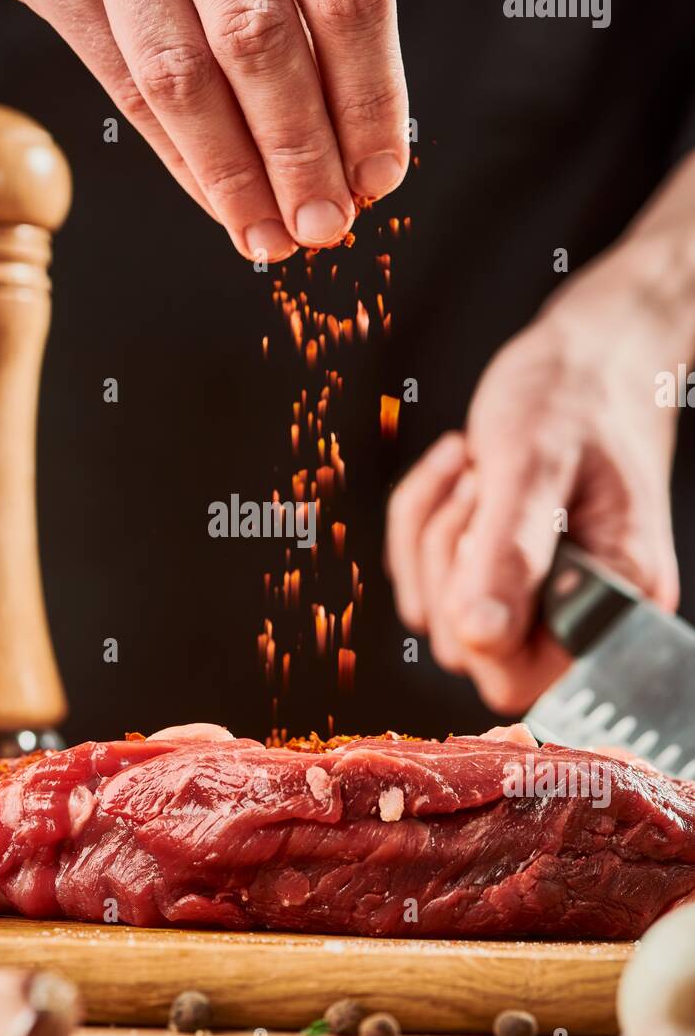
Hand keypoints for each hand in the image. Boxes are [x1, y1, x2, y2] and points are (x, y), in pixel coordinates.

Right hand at [0, 0, 408, 259]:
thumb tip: (345, 114)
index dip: (369, 96)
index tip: (379, 173)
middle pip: (261, 37)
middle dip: (301, 152)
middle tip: (325, 223)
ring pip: (181, 72)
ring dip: (235, 173)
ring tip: (271, 234)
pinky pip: (118, 77)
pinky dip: (175, 151)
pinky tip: (213, 195)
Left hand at [386, 242, 682, 714]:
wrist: (586, 357)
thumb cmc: (576, 398)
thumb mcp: (535, 463)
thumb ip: (510, 552)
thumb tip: (480, 635)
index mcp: (616, 602)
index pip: (526, 677)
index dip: (482, 621)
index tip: (490, 530)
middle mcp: (576, 616)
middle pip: (466, 648)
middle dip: (452, 556)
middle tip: (485, 482)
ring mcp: (530, 601)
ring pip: (435, 614)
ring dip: (435, 530)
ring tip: (481, 468)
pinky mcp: (490, 578)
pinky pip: (419, 579)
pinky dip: (421, 518)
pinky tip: (463, 470)